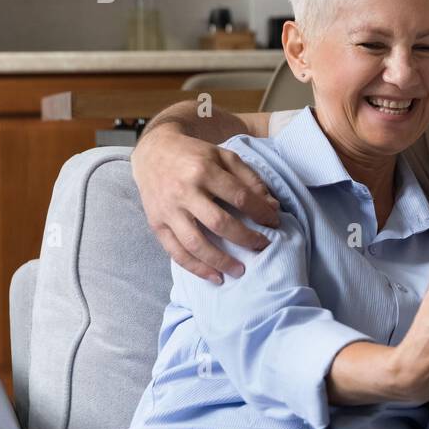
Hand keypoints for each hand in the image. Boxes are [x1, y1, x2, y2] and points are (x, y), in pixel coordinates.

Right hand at [132, 123, 280, 283]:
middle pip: (219, 223)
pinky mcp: (156, 224)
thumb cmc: (194, 155)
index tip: (274, 223)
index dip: (260, 212)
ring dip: (220, 261)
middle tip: (262, 247)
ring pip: (196, 243)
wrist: (153, 152)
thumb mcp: (224, 156)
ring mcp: (168, 210)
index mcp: (204, 170)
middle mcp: (184, 191)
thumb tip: (272, 206)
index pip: (239, 197)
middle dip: (245, 239)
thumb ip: (249, 179)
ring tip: (240, 271)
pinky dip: (195, 268)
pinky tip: (214, 276)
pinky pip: (176, 252)